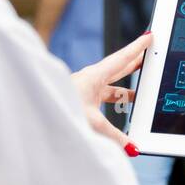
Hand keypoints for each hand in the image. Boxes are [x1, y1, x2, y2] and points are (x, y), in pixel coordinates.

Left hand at [69, 32, 150, 152]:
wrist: (35, 113)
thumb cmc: (59, 111)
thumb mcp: (92, 123)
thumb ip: (115, 136)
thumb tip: (132, 148)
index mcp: (94, 76)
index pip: (122, 58)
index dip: (138, 47)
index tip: (149, 36)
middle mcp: (91, 80)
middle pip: (119, 68)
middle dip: (135, 63)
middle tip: (149, 56)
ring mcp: (86, 89)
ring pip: (112, 85)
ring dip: (126, 88)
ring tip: (139, 92)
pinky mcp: (82, 100)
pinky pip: (104, 97)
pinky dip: (115, 101)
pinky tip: (119, 109)